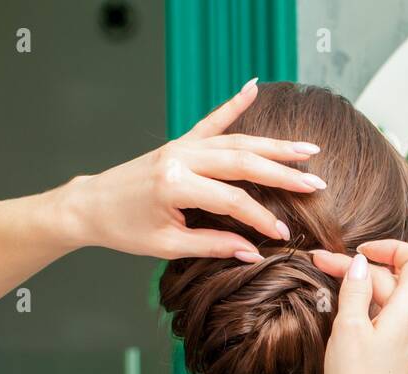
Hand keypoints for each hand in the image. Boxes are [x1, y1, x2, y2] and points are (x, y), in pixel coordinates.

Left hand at [59, 78, 327, 260]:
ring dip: (273, 144)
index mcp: (175, 186)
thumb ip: (211, 245)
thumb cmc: (124, 230)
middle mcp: (181, 159)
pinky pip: (210, 121)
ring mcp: (180, 146)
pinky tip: (253, 86)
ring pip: (235, 141)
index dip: (259, 218)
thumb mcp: (167, 246)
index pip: (231, 200)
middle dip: (282, 173)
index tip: (281, 234)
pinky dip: (233, 104)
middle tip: (317, 182)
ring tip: (306, 148)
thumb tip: (251, 253)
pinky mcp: (178, 142)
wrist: (90, 206)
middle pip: (242, 162)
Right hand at [320, 240, 407, 373]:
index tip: (359, 251)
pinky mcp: (405, 358)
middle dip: (363, 270)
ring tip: (337, 289)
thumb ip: (355, 289)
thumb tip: (360, 263)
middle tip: (323, 266)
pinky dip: (374, 310)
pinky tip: (351, 317)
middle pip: (398, 280)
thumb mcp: (348, 328)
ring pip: (397, 300)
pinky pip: (395, 322)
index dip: (390, 247)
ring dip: (369, 289)